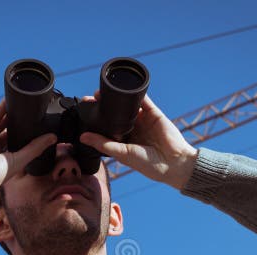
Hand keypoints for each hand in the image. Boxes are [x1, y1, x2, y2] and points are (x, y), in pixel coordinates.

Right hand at [0, 99, 56, 196]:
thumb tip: (52, 138)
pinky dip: (1, 108)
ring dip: (12, 113)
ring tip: (24, 104)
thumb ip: (35, 148)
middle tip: (34, 113)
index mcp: (6, 159)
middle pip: (11, 131)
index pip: (19, 143)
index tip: (40, 126)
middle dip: (20, 122)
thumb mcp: (19, 161)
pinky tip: (11, 101)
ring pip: (2, 122)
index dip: (28, 135)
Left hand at [79, 93, 197, 189]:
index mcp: (123, 142)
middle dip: (105, 106)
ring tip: (104, 92)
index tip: (85, 110)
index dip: (97, 119)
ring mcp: (143, 120)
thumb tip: (82, 137)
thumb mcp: (122, 153)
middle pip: (115, 114)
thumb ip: (103, 144)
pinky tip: (125, 88)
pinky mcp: (153, 113)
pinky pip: (144, 100)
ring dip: (117, 98)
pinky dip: (135, 93)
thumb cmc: (148, 164)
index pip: (107, 127)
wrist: (174, 162)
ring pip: (127, 106)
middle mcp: (132, 130)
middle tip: (92, 98)